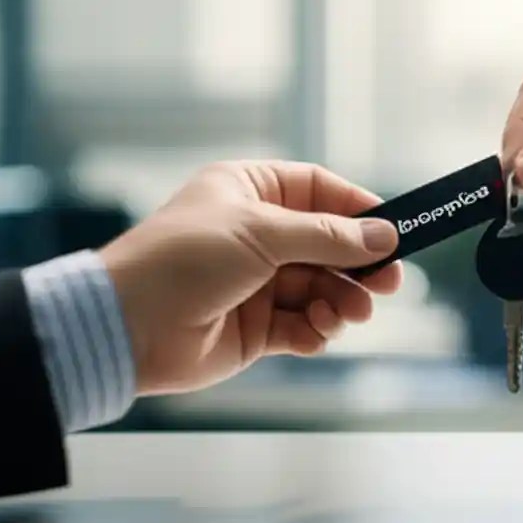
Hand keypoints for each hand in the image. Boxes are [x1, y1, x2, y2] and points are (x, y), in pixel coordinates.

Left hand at [99, 161, 402, 395]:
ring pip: (322, 288)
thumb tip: (385, 237)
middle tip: (390, 284)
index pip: (319, 192)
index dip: (358, 211)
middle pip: (329, 245)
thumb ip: (328, 237)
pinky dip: (317, 329)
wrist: (128, 326)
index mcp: (249, 192)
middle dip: (359, 265)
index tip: (394, 232)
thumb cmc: (184, 260)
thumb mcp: (262, 233)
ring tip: (353, 313)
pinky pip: (303, 325)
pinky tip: (316, 331)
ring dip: (342, 300)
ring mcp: (257, 282)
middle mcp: (256, 234)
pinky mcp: (256, 328)